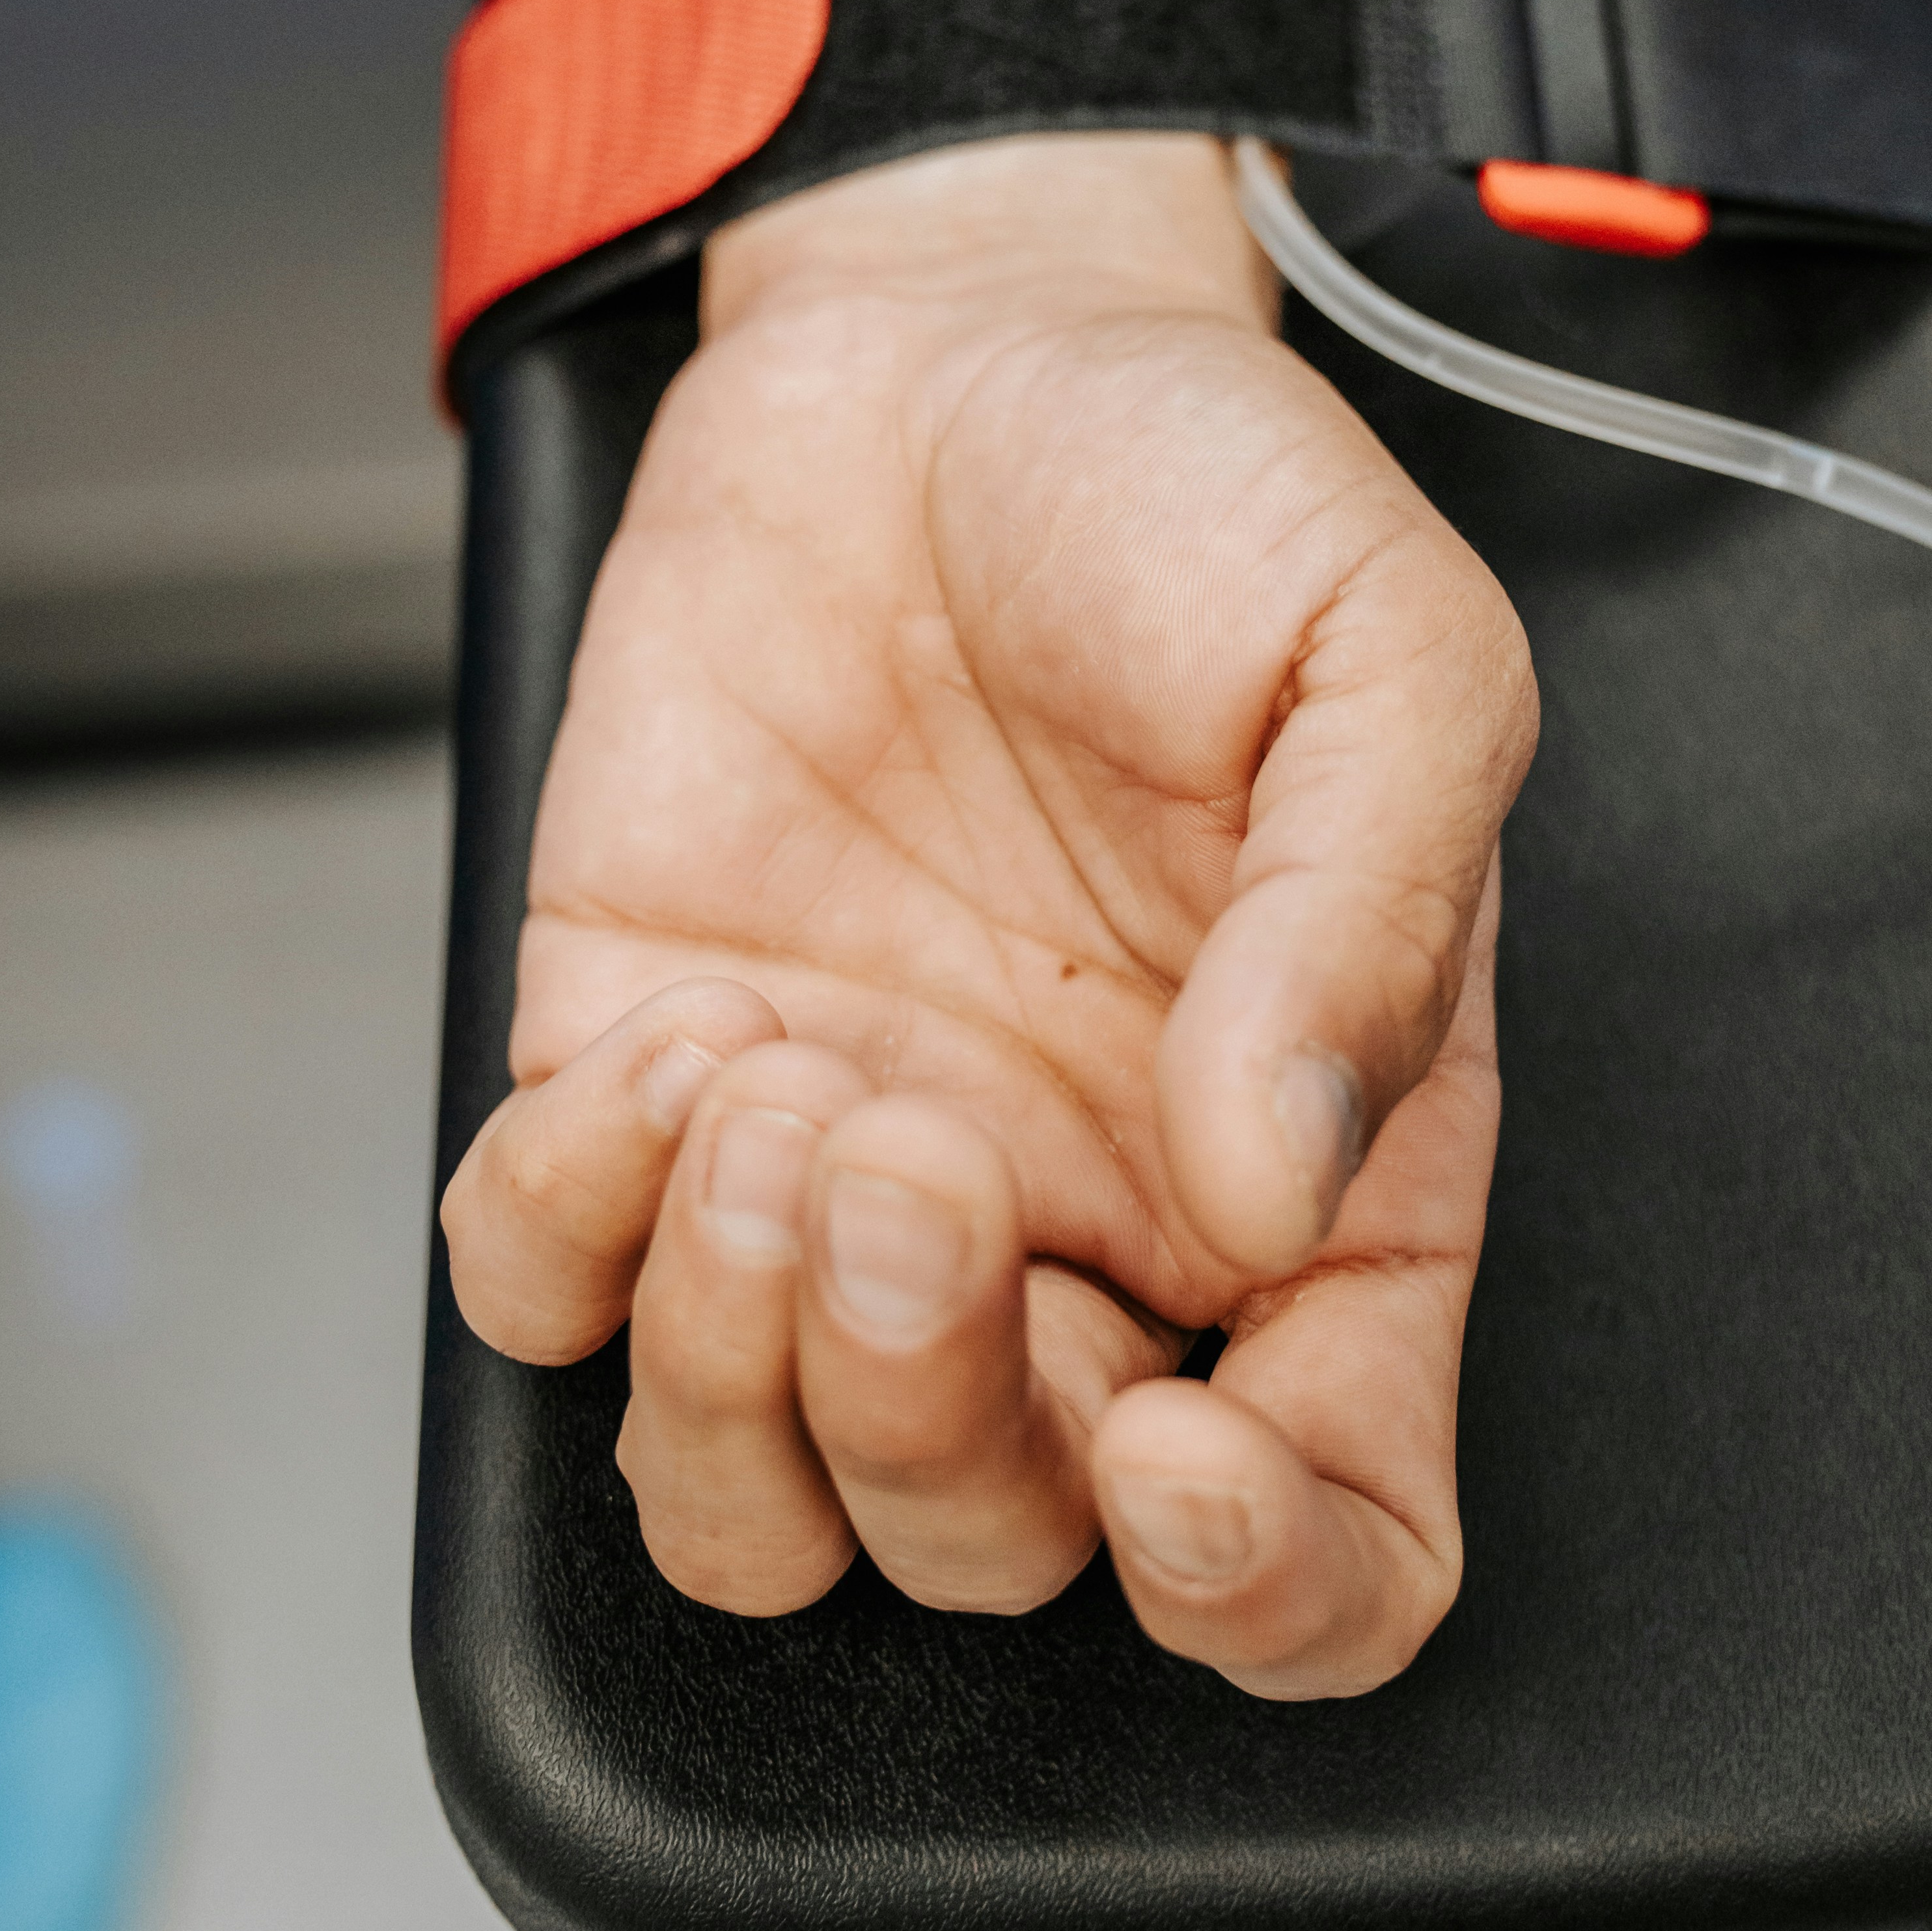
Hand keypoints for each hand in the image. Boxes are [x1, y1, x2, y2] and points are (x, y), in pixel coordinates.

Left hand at [441, 130, 1536, 1697]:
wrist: (952, 337)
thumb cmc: (1195, 494)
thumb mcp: (1387, 652)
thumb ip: (1365, 927)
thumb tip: (1279, 1191)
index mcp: (1311, 1184)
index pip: (1330, 1543)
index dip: (1260, 1593)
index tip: (1173, 1462)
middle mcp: (1075, 1229)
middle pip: (992, 1546)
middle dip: (930, 1416)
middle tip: (916, 1150)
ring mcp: (847, 1181)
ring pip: (755, 1506)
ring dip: (740, 1370)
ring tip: (779, 1095)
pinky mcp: (640, 1081)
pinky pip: (544, 1305)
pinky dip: (573, 1228)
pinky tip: (674, 1037)